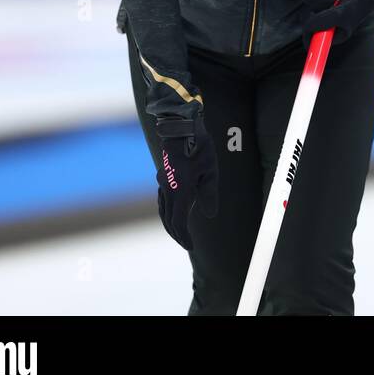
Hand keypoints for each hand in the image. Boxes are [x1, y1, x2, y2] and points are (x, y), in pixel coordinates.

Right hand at [154, 113, 217, 249]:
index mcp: (180, 191)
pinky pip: (163, 200)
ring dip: (171, 223)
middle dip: (177, 233)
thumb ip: (209, 194)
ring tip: (180, 232)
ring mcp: (163, 183)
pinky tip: (175, 212)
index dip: (184, 237)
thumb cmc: (199, 147)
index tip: (190, 247)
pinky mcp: (163, 178)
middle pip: (169, 219)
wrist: (180, 127)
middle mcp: (168, 190)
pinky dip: (168, 211)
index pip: (179, 222)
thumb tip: (209, 215)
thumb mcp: (210, 170)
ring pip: (164, 210)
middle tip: (186, 243)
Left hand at [300, 0, 373, 45]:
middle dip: (320, 1)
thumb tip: (306, 25)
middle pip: (305, 15)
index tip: (315, 15)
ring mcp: (318, 9)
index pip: (308, 38)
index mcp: (328, 35)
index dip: (308, 27)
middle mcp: (321, 24)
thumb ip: (325, 21)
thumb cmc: (359, 3)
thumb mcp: (343, 14)